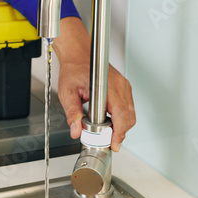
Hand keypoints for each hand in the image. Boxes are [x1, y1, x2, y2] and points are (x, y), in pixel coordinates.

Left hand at [53, 16, 135, 151]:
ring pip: (130, 113)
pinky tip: (111, 121)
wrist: (78, 54)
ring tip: (109, 133)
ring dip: (122, 125)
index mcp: (107, 87)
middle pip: (129, 117)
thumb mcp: (67, 92)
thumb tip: (76, 131)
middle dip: (120, 132)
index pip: (121, 115)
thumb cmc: (74, 69)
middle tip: (108, 141)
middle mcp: (120, 86)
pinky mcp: (124, 87)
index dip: (119, 133)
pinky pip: (128, 107)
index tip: (114, 143)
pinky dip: (122, 117)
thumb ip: (72, 113)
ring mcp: (124, 85)